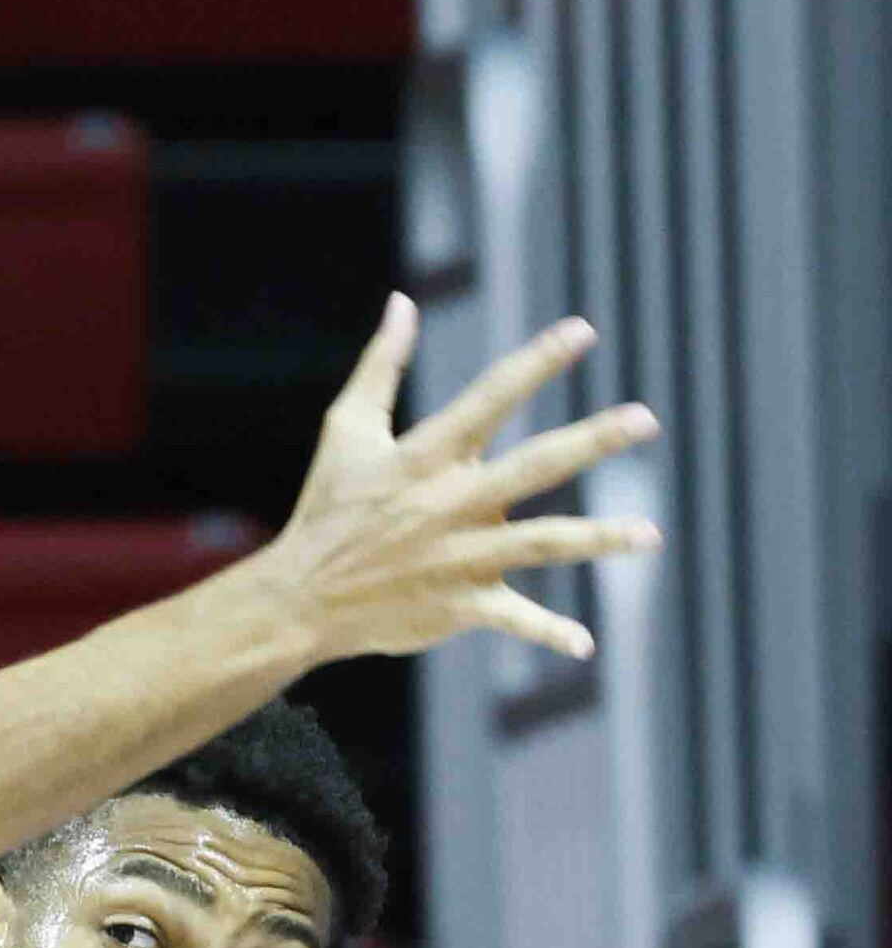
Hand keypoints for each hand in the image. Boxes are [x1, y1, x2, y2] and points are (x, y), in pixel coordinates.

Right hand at [255, 297, 659, 666]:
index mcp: (423, 458)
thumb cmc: (327, 507)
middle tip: (645, 418)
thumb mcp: (347, 430)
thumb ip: (380, 366)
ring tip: (649, 534)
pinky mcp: (458, 604)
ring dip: (597, 538)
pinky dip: (548, 632)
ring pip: (541, 543)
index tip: (583, 331)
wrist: (298, 597)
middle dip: (591, 441)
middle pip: (534, 466)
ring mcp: (457, 557)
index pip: (488, 399)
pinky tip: (585, 644)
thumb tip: (402, 303)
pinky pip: (512, 618)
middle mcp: (447, 504)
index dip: (536, 363)